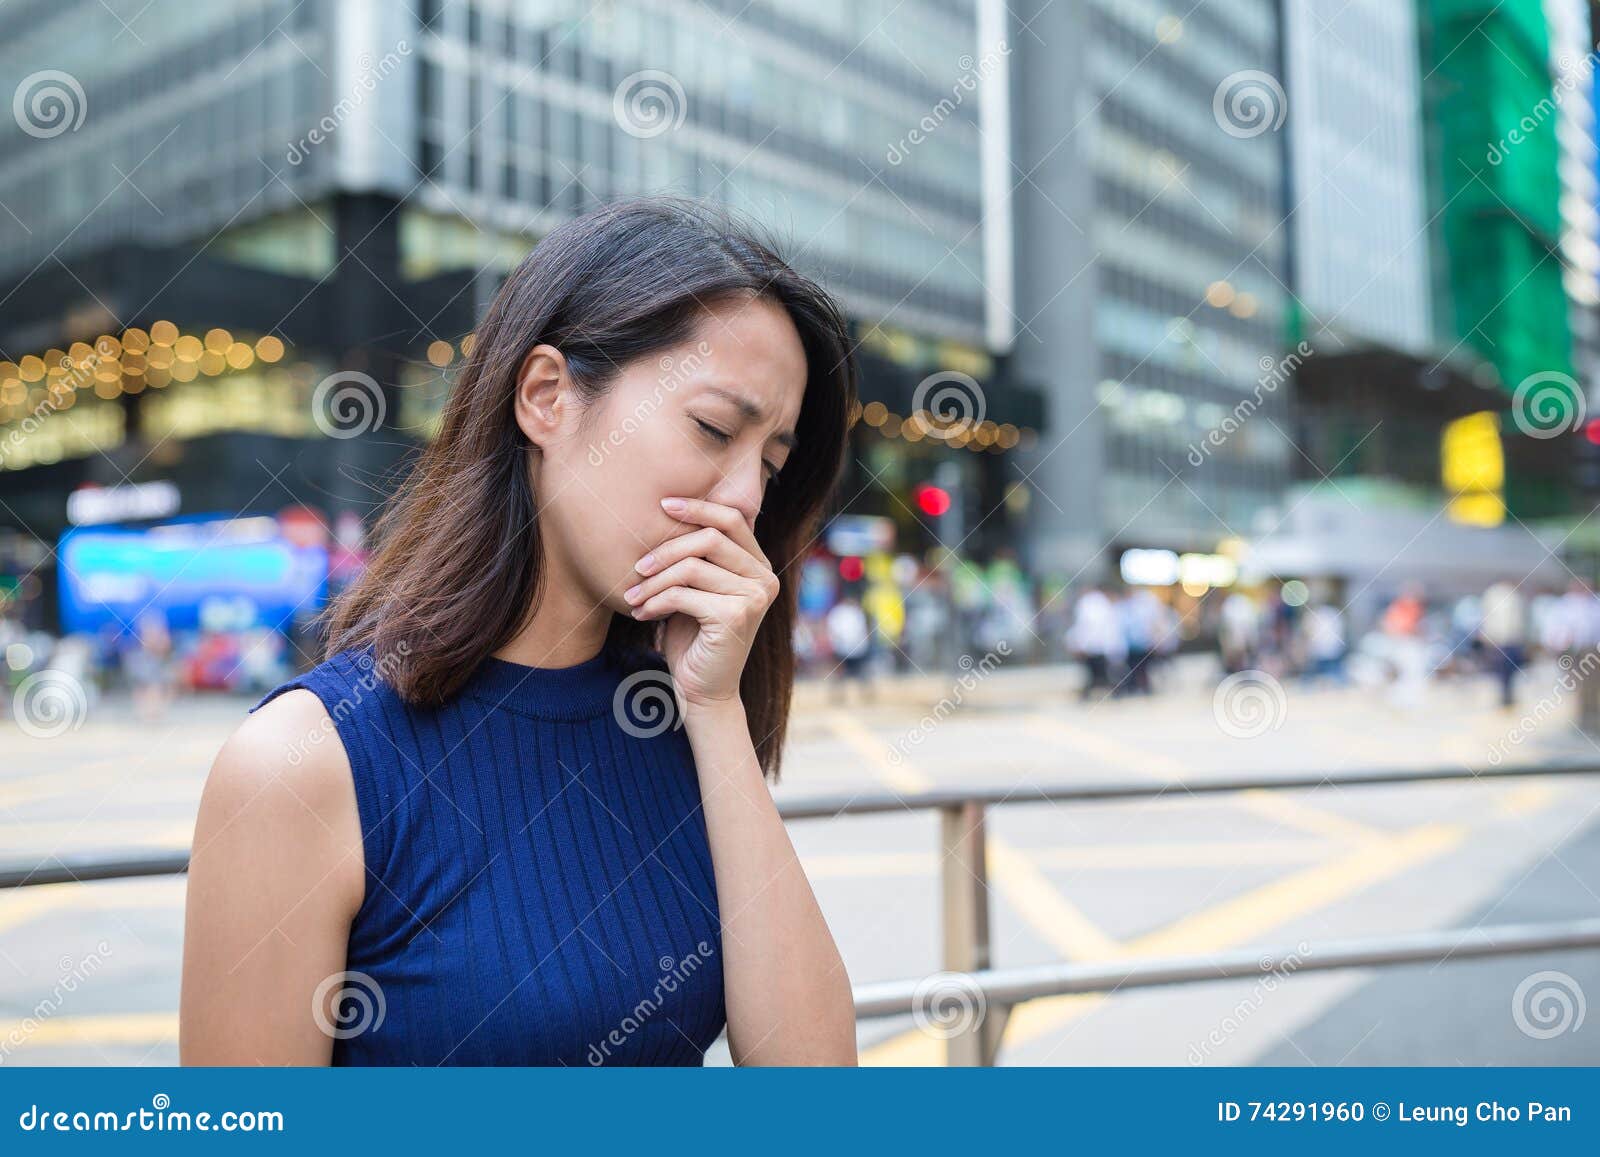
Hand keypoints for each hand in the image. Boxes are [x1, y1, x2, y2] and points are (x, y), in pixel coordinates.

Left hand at [623, 497, 779, 708]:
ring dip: (654, 581)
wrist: (703, 691)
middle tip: (637, 567)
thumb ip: (696, 557)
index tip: (663, 504)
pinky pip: (683, 594)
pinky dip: (655, 602)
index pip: (732, 519)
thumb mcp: (696, 589)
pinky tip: (641, 613)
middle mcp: (765, 579)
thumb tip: (667, 508)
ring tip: (634, 594)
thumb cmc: (693, 637)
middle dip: (666, 549)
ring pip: (692, 567)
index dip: (698, 507)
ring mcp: (755, 598)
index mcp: (759, 566)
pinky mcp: (736, 617)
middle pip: (710, 539)